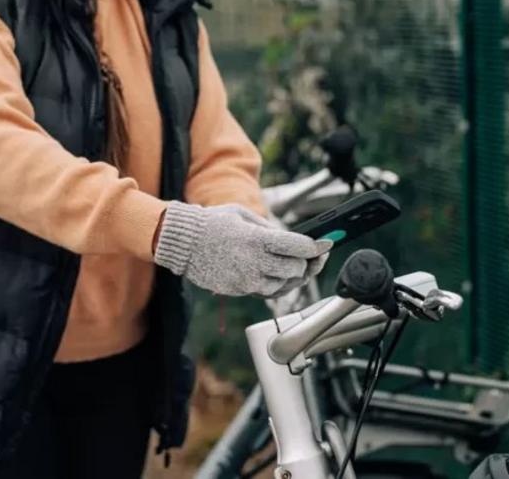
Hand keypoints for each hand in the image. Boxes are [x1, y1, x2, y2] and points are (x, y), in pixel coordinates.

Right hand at [152, 201, 332, 296]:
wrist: (183, 243)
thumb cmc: (212, 224)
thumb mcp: (243, 216)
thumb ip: (269, 229)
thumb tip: (291, 240)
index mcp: (257, 239)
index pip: (299, 247)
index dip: (317, 247)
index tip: (325, 245)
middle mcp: (254, 262)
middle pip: (296, 269)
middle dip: (307, 263)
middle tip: (313, 257)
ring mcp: (246, 280)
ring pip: (284, 285)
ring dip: (292, 275)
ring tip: (295, 265)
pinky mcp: (239, 290)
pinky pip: (266, 291)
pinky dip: (275, 284)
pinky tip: (276, 273)